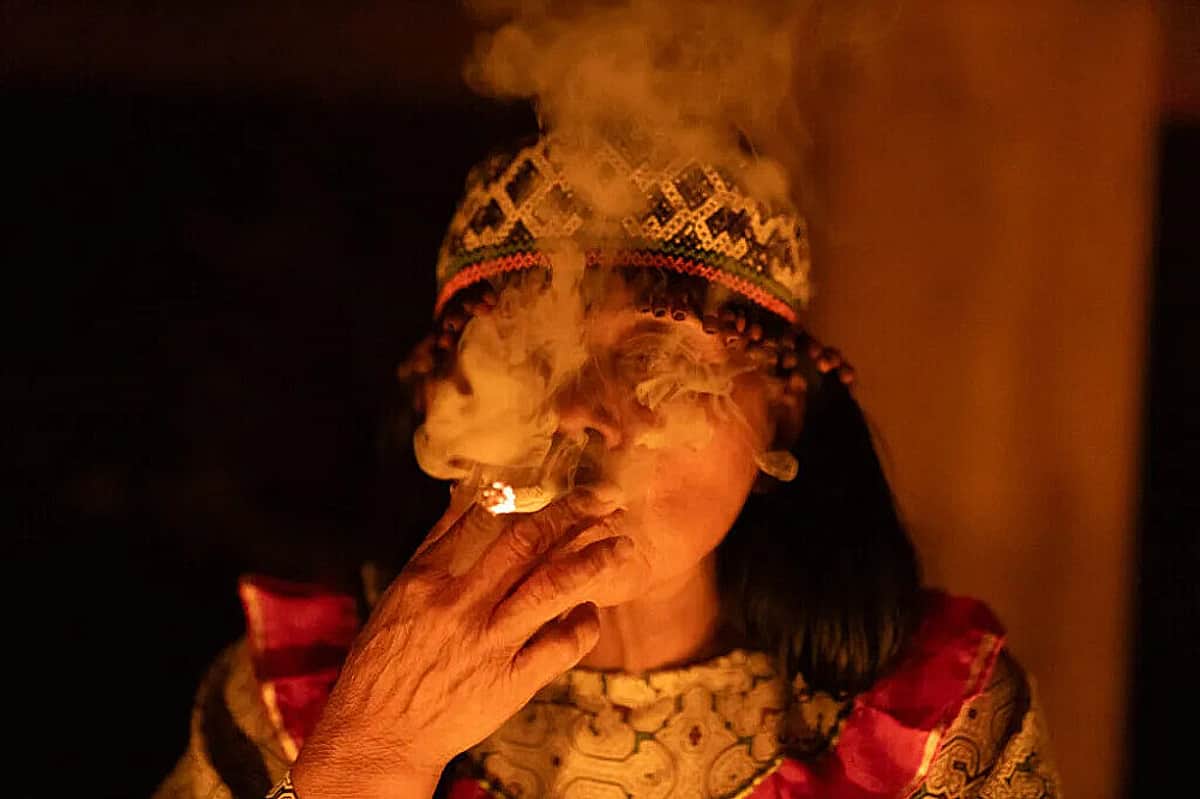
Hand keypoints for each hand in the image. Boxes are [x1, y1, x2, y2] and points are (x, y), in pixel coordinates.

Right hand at [291, 490, 632, 798]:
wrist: (379, 736)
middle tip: (604, 499)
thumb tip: (465, 495)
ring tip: (620, 545)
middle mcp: (460, 606)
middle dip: (570, 516)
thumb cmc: (385, 663)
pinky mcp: (509, 683)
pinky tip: (591, 611)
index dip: (528, 495)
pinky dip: (582, 624)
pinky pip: (559, 646)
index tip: (559, 481)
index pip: (484, 520)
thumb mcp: (399, 595)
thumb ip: (437, 545)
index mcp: (427, 580)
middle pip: (525, 545)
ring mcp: (488, 645)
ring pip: (550, 589)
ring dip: (591, 562)